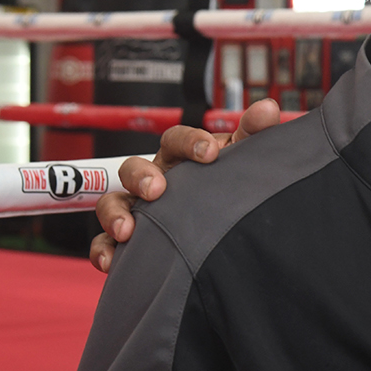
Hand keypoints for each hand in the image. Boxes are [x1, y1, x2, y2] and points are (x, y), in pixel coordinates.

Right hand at [89, 98, 279, 271]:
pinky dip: (103, 249)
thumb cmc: (228, 184)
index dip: (189, 142)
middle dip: (141, 176)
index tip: (209, 153)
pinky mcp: (129, 238)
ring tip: (127, 230)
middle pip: (134, 167)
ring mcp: (138, 207)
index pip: (176, 140)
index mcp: (180, 157)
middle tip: (157, 189)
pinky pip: (105, 241)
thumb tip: (268, 108)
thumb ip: (253, 135)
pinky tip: (110, 261)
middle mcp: (154, 178)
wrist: (227, 227)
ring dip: (115, 213)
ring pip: (113, 202)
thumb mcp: (243, 160)